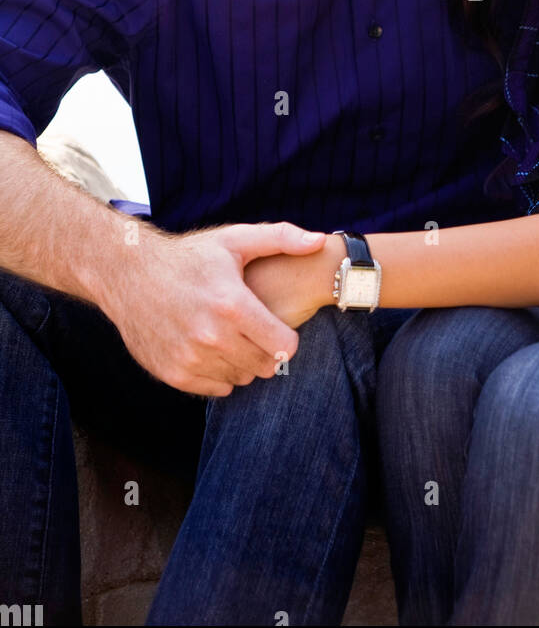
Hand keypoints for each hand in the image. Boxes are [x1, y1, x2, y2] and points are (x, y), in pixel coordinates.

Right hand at [99, 221, 325, 395]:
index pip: (285, 346)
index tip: (278, 324)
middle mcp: (212, 337)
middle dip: (267, 351)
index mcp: (233, 305)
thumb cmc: (189, 256)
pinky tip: (214, 349)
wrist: (129, 274)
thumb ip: (282, 238)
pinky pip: (216, 388)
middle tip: (256, 331)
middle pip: (266, 366)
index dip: (288, 336)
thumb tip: (321, 241)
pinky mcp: (174, 374)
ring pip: (242, 378)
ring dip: (244, 363)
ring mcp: (190, 358)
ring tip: (234, 337)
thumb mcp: (234, 240)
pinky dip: (220, 373)